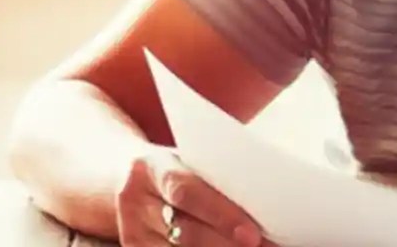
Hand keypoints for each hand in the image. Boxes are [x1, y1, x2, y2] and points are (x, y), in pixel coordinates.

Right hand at [115, 144, 269, 245]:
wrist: (125, 177)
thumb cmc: (178, 166)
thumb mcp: (190, 159)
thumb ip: (218, 175)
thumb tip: (271, 199)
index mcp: (152, 167)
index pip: (188, 193)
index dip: (222, 216)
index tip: (253, 234)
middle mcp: (136, 201)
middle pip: (185, 232)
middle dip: (227, 244)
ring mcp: (131, 231)